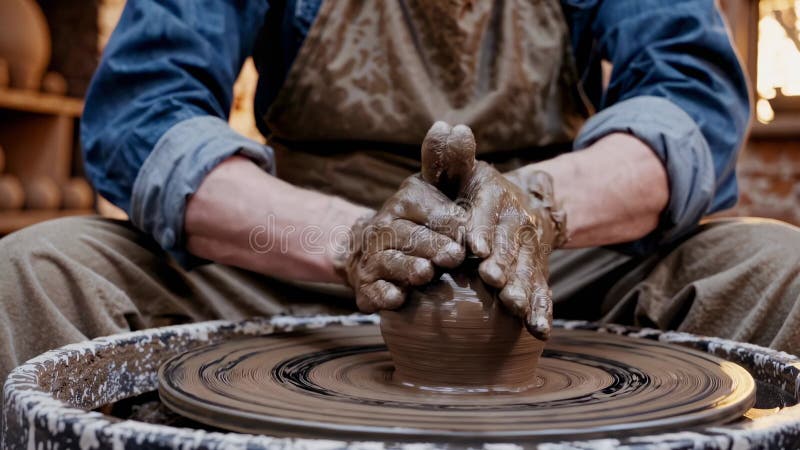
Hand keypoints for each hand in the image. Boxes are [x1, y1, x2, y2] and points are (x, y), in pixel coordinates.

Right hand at [339, 123, 467, 311]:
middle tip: (454, 255)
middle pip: (409, 236)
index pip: (427, 206)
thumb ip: (450, 162)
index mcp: (406, 200)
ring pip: (390, 262)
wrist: (374, 249)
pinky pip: (374, 290)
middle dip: (432, 245)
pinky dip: (384, 294)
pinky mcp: (368, 286)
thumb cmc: (423, 218)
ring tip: (426, 274)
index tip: (467, 232)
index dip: (448, 220)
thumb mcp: (437, 188)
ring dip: (408, 268)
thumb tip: (454, 127)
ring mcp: (374, 257)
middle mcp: (385, 225)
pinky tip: (398, 299)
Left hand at [437, 123, 565, 339]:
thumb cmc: (474, 192)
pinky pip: (543, 292)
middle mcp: (517, 222)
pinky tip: (539, 329)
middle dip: (503, 263)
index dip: (482, 228)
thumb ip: (447, 158)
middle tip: (493, 281)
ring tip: (515, 307)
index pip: (488, 211)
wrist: (522, 206)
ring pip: (527, 269)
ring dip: (523, 289)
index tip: (475, 247)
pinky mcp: (538, 273)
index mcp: (495, 197)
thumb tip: (446, 128)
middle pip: (510, 245)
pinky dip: (543, 311)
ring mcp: (530, 249)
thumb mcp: (460, 173)